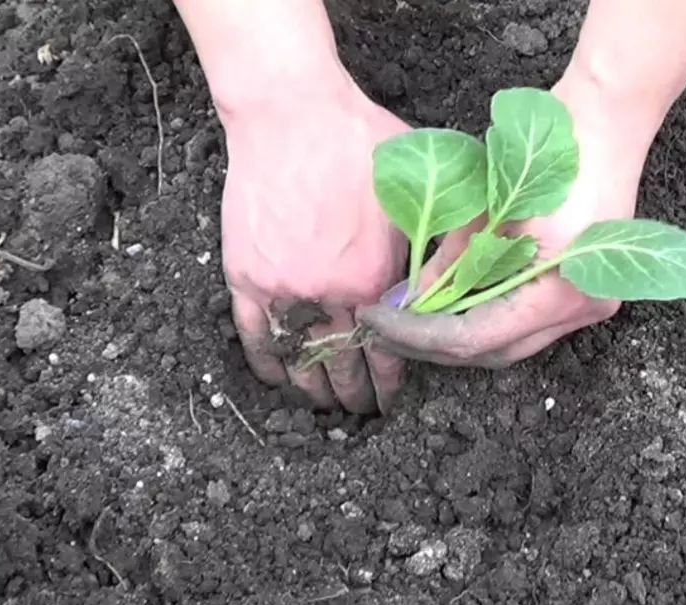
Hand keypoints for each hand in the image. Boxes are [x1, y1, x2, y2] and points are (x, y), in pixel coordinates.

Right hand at [219, 78, 408, 411]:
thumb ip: (427, 247)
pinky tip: (279, 379)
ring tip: (323, 405)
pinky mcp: (244, 274)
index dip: (391, 383)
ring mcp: (281, 288)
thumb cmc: (359, 143)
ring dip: (311, 390)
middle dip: (355, 396)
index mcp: (372, 280)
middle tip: (362, 410)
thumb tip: (441, 289)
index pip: (387, 353)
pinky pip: (254, 334)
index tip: (393, 399)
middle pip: (341, 365)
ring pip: (297, 359)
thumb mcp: (413, 194)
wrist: (291, 112)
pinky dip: (267, 363)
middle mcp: (326, 294)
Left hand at [355, 83, 648, 367]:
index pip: (474, 337)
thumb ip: (448, 263)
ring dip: (462, 334)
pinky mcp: (588, 291)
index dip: (419, 335)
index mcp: (559, 293)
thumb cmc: (546, 151)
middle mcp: (581, 311)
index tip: (377, 321)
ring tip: (415, 318)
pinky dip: (490, 317)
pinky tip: (455, 303)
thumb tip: (408, 301)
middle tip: (387, 328)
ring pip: (512, 342)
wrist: (605, 121)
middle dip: (436, 344)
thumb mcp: (484, 207)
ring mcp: (591, 305)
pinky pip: (530, 322)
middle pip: (494, 352)